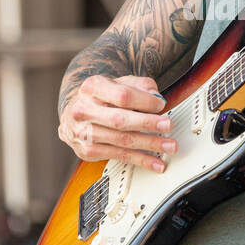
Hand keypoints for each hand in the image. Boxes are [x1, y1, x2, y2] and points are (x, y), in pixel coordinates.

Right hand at [58, 74, 176, 171]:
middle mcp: (84, 110)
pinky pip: (119, 156)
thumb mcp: (118, 82)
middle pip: (120, 119)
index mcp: (92, 88)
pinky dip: (140, 160)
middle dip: (147, 123)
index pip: (122, 96)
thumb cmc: (101, 97)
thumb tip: (156, 98)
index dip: (144, 101)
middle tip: (168, 126)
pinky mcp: (88, 151)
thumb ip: (139, 86)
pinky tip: (155, 162)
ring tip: (168, 145)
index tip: (161, 104)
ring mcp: (83, 132)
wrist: (75, 111)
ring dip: (149, 144)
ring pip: (121, 140)